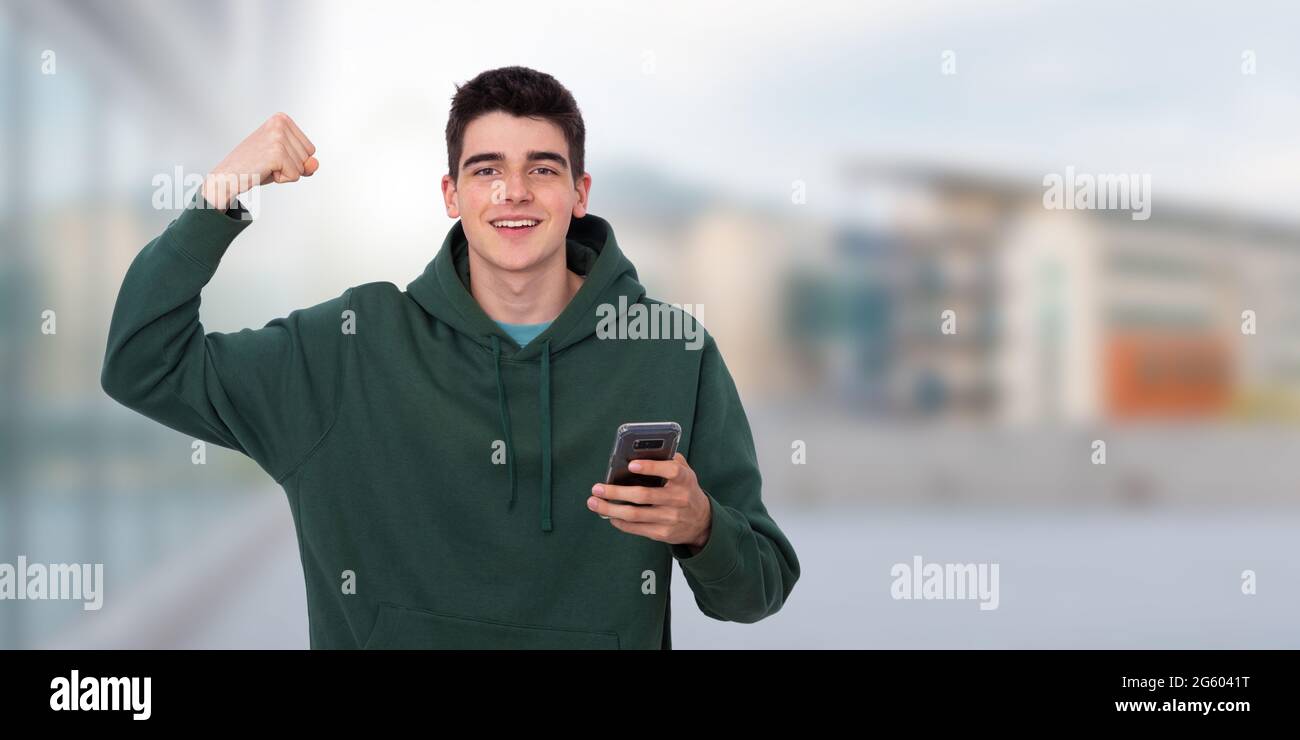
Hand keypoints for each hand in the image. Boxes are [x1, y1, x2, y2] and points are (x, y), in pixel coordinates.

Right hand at [200, 112, 318, 209]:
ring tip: (265, 165)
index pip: (310, 149)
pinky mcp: (276, 152)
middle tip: (267, 162)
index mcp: (282, 119)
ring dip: (285, 172)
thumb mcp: (285, 160)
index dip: (294, 159)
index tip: (272, 155)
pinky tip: (264, 170)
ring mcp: (278, 137)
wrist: (228, 175)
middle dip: (290, 166)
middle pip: (308, 157)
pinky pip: (294, 176)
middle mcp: (280, 123)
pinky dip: (281, 179)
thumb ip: (305, 162)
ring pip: (302, 167)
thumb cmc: (255, 166)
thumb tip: (314, 163)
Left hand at [589, 453, 711, 552]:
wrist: (701, 522)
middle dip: (616, 492)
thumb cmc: (685, 490)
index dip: (651, 467)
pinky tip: (609, 514)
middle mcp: (678, 499)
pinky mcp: (662, 533)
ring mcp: (670, 518)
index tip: (631, 464)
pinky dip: (619, 521)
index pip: (670, 471)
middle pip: (643, 496)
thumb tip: (640, 452)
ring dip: (610, 509)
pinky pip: (636, 528)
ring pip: (635, 514)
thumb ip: (668, 459)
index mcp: (684, 480)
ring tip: (594, 502)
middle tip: (597, 488)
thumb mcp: (685, 472)